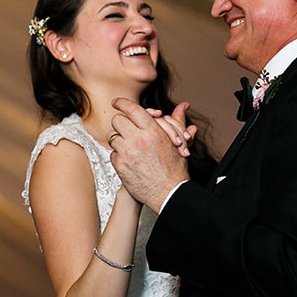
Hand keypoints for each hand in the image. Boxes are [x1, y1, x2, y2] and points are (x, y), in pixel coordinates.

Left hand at [108, 98, 189, 212]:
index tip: (117, 102)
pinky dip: (119, 154)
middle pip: (117, 120)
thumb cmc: (175, 170)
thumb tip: (183, 106)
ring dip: (119, 139)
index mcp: (153, 131)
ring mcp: (127, 153)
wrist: (168, 194)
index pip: (132, 109)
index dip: (122, 103)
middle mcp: (138, 140)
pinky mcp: (119, 165)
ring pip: (112, 136)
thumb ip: (177, 122)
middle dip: (121, 122)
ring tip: (129, 145)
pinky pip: (112, 153)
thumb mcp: (178, 143)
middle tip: (125, 127)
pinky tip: (129, 159)